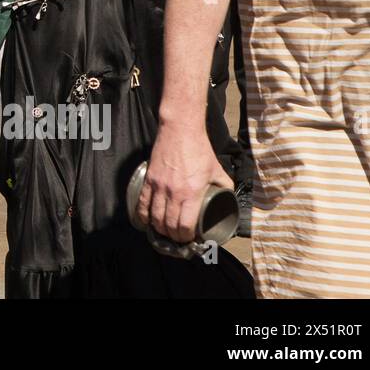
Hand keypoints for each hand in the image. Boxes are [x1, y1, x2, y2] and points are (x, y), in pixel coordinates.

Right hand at [136, 124, 232, 243]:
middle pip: (168, 224)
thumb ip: (224, 186)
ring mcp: (159, 186)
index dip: (186, 237)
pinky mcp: (149, 179)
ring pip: (154, 216)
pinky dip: (143, 215)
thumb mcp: (217, 170)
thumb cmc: (199, 149)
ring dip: (159, 228)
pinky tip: (146, 220)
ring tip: (164, 231)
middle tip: (178, 238)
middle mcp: (173, 192)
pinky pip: (142, 202)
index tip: (189, 238)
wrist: (180, 130)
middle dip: (173, 236)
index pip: (185, 225)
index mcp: (192, 193)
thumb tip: (227, 197)